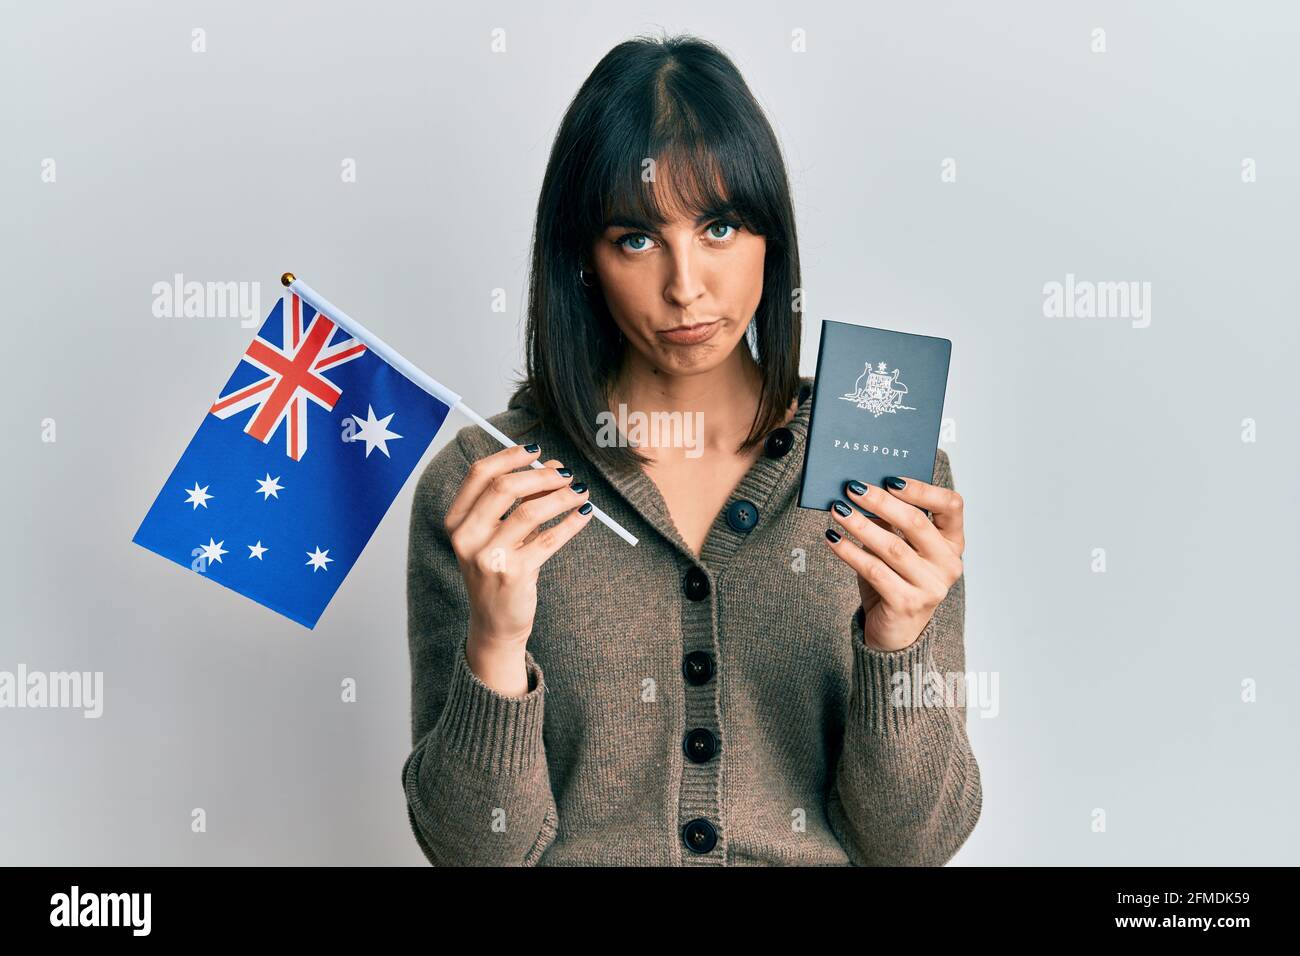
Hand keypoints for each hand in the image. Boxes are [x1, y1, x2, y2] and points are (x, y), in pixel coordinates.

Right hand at [444, 443, 592, 655]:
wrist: (493, 624)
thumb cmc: (497, 571)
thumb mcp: (497, 535)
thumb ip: (518, 500)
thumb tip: (551, 465)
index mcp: (457, 521)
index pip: (479, 475)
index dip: (509, 456)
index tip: (536, 450)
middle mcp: (467, 538)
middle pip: (503, 487)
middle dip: (540, 475)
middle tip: (566, 474)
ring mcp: (488, 557)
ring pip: (530, 511)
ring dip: (562, 496)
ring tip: (581, 491)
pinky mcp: (513, 574)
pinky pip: (548, 539)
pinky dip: (571, 523)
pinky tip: (585, 514)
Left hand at [823, 476, 964, 651]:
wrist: (896, 633)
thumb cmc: (897, 580)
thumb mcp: (899, 548)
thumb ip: (890, 521)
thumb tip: (863, 488)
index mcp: (952, 543)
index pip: (951, 505)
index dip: (922, 490)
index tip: (890, 479)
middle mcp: (948, 564)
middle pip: (916, 523)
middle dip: (880, 502)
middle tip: (852, 488)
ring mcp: (931, 586)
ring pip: (891, 547)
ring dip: (860, 524)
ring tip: (837, 509)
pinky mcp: (907, 604)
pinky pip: (874, 570)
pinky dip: (850, 552)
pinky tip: (833, 539)